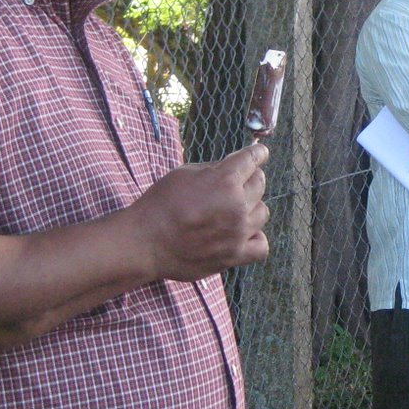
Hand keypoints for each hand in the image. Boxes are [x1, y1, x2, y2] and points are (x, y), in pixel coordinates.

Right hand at [132, 144, 269, 279]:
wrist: (145, 242)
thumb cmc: (160, 204)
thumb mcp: (184, 173)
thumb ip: (213, 170)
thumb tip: (233, 168)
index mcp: (225, 180)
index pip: (252, 159)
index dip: (257, 154)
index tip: (260, 153)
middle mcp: (237, 205)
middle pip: (260, 184)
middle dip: (251, 179)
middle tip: (240, 182)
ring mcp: (239, 232)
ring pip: (262, 212)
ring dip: (252, 207)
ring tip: (235, 210)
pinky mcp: (235, 255)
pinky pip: (262, 246)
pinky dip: (256, 238)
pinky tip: (244, 234)